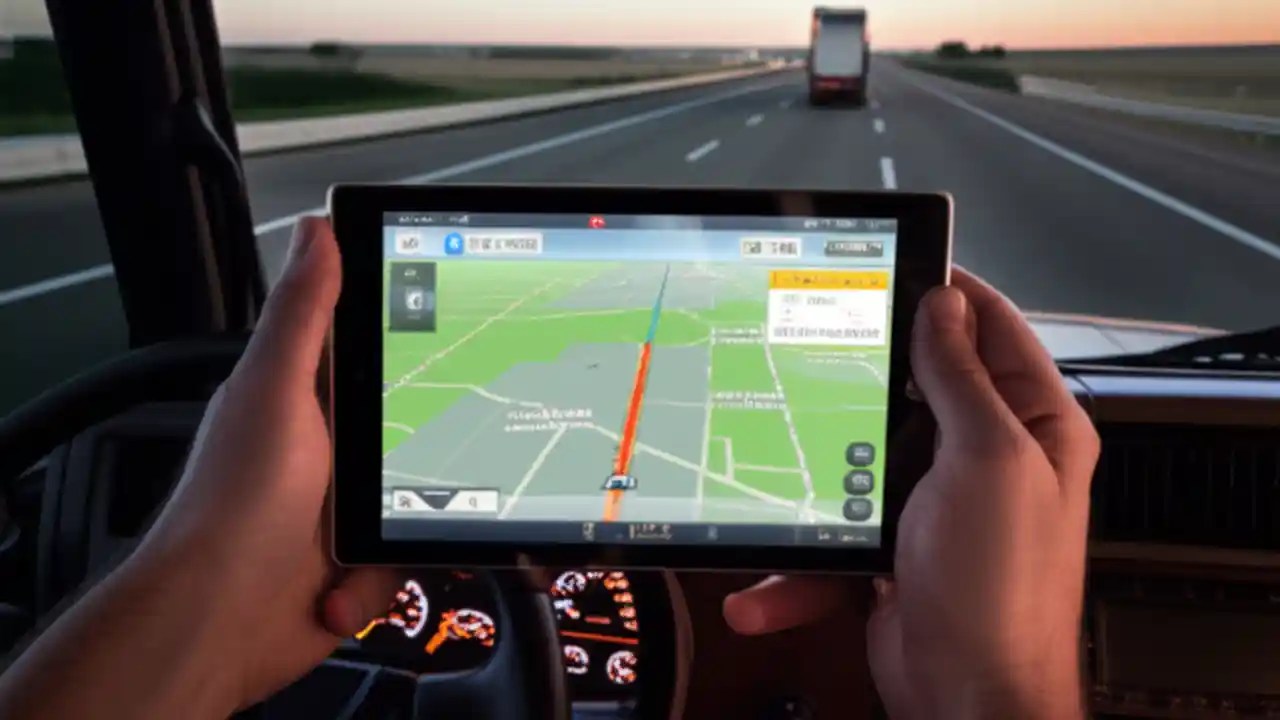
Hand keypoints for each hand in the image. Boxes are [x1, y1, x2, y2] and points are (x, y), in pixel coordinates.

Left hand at [138, 217, 399, 705]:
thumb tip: (319, 230)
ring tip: (352, 542)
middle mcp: (327, 453)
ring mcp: (342, 512)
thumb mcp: (276, 390)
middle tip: (407, 473)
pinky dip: (376, 580)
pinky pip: (405, 560)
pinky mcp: (356, 565)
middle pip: (415, 435)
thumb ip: (303, 315)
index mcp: (306, 400)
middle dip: (425, 461)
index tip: (449, 355)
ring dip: (399, 530)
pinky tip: (336, 587)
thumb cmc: (236, 501)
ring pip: (421, 502)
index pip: (373, 359)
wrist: (216, 619)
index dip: (411, 355)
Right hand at [722, 269, 1097, 719]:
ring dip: (812, 477)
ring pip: (859, 455)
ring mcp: (933, 501)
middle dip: (859, 381)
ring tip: (777, 476)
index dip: (948, 291)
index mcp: (1032, 425)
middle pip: (916, 385)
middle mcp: (987, 456)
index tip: (893, 262)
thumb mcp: (988, 460)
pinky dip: (799, 562)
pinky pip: (832, 530)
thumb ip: (964, 378)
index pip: (992, 328)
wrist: (966, 697)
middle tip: (813, 356)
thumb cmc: (1000, 589)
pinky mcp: (888, 545)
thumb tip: (945, 304)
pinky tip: (773, 585)